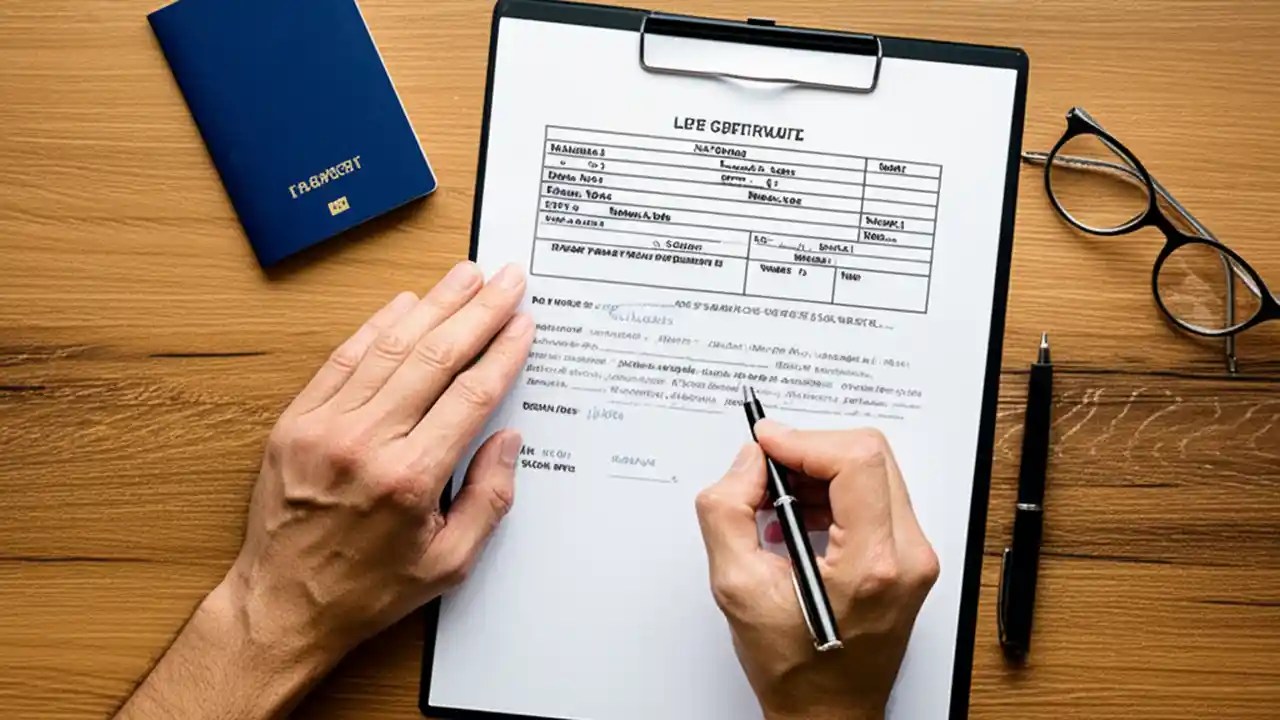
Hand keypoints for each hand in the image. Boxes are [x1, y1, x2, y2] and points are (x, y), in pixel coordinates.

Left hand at [114, 261, 532, 718]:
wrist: (282, 606)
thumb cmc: (366, 590)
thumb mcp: (448, 564)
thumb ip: (488, 500)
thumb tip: (508, 440)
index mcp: (411, 479)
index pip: (471, 395)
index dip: (502, 352)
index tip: (523, 324)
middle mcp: (367, 443)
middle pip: (436, 358)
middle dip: (478, 312)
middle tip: (505, 280)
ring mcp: (325, 427)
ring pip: (391, 348)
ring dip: (433, 306)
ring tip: (464, 276)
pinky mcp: (295, 422)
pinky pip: (343, 360)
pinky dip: (375, 327)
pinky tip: (404, 303)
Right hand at [695, 421, 939, 719]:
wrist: (828, 711)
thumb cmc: (795, 669)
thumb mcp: (737, 588)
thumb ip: (728, 511)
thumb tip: (747, 463)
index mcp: (873, 565)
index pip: (856, 461)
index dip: (803, 440)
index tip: (767, 443)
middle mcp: (907, 556)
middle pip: (869, 455)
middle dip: (809, 450)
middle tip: (766, 468)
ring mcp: (914, 556)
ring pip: (873, 470)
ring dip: (819, 470)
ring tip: (776, 502)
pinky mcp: (908, 557)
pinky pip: (875, 495)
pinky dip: (832, 491)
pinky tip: (797, 516)